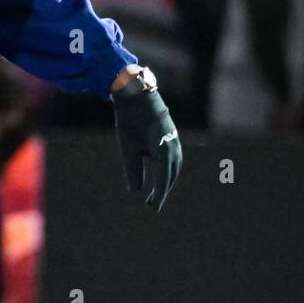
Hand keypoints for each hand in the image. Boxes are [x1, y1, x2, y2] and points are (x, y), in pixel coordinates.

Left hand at [113, 85, 182, 212]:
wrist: (137, 94)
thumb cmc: (130, 120)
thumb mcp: (128, 148)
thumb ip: (134, 170)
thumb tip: (136, 191)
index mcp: (163, 150)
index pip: (163, 179)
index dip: (159, 195)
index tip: (153, 208)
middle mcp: (173, 146)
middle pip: (171, 175)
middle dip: (163, 191)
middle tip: (151, 205)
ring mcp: (175, 140)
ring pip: (174, 167)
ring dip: (167, 181)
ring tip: (156, 194)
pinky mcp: (172, 136)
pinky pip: (174, 158)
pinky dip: (168, 170)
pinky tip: (160, 176)